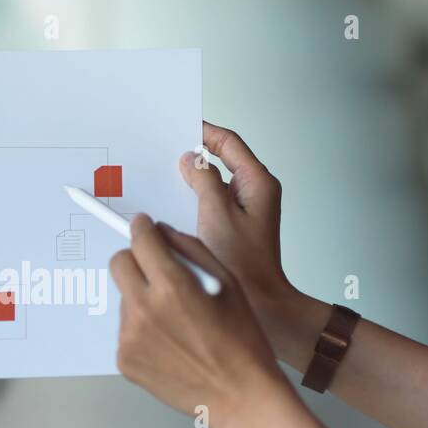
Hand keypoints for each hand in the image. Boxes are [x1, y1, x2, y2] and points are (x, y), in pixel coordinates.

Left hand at [110, 214, 291, 427]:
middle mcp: (144, 310)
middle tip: (156, 271)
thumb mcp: (228, 282)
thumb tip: (162, 232)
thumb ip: (191, 249)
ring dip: (142, 298)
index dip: (143, 229)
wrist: (239, 395)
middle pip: (119, 264)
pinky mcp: (125, 360)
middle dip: (135, 259)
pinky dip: (141, 329)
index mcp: (173, 286)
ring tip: (175, 320)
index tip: (143, 227)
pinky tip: (169, 342)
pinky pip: (125, 329)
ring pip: (124, 298)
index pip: (140, 240)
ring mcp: (130, 338)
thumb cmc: (242, 341)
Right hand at [180, 122, 295, 328]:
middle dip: (194, 154)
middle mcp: (255, 192)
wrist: (260, 302)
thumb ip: (203, 181)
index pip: (229, 143)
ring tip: (167, 178)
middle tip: (167, 150)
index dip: (204, 131)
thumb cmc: (245, 265)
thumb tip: (191, 161)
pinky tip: (176, 206)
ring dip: (193, 179)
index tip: (180, 125)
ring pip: (215, 182)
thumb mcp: (216, 215)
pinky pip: (213, 202)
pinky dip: (195, 199)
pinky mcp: (236, 226)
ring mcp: (246, 210)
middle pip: (223, 159)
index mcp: (258, 183)